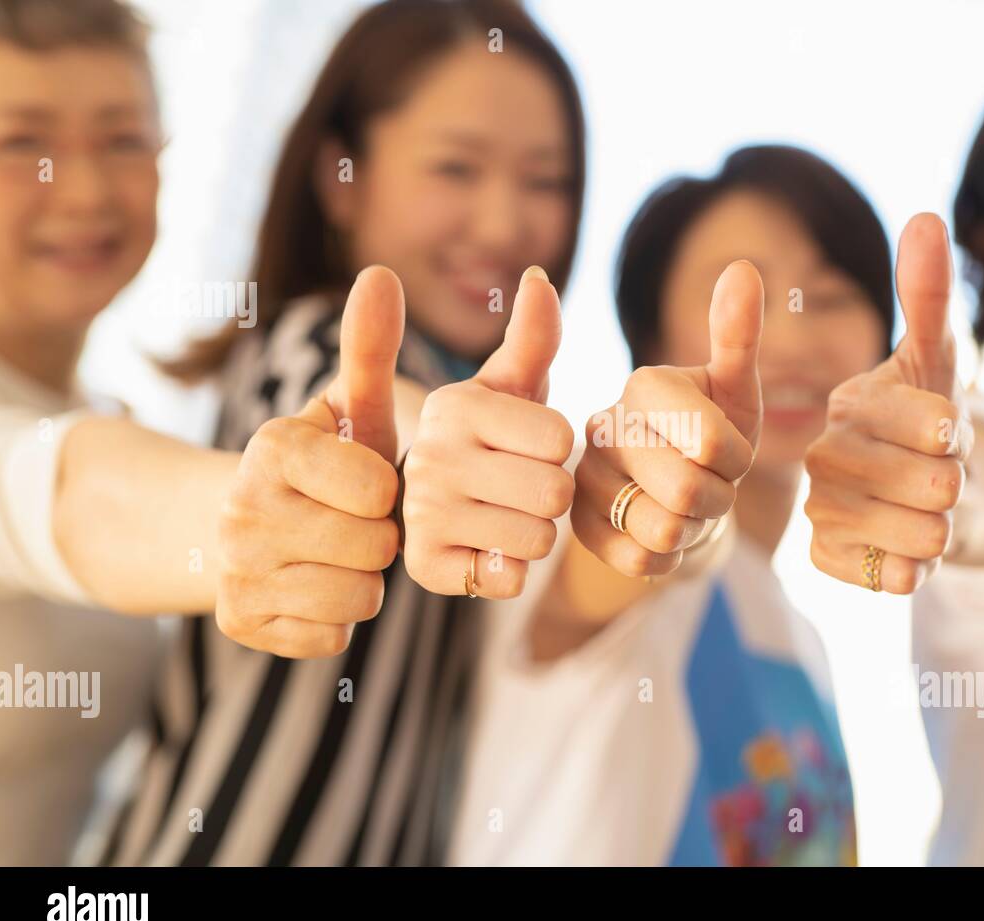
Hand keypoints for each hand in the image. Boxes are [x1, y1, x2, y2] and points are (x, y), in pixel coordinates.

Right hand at [215, 266, 403, 655]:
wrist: (235, 528)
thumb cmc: (319, 464)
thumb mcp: (345, 408)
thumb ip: (369, 349)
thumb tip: (382, 274)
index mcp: (273, 449)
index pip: (378, 490)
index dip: (385, 491)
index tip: (363, 482)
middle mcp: (241, 509)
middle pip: (374, 548)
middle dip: (377, 539)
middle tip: (352, 524)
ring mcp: (234, 571)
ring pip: (357, 597)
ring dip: (360, 580)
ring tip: (335, 552)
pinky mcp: (239, 623)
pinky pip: (332, 637)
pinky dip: (333, 618)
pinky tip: (312, 586)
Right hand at [401, 265, 574, 597]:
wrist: (430, 504)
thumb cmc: (487, 438)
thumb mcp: (508, 386)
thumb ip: (533, 336)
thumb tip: (540, 277)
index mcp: (455, 407)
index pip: (561, 441)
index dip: (558, 449)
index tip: (525, 447)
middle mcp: (430, 459)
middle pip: (554, 494)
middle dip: (551, 496)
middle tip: (517, 488)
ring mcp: (422, 518)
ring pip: (538, 539)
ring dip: (533, 536)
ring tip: (501, 517)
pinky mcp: (425, 570)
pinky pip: (510, 581)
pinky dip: (507, 572)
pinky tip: (482, 551)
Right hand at [570, 260, 762, 576]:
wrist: (681, 495)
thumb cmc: (714, 436)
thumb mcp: (735, 389)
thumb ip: (738, 334)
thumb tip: (744, 268)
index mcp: (641, 385)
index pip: (709, 441)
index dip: (736, 460)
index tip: (725, 451)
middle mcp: (598, 427)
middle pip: (686, 490)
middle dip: (716, 499)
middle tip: (709, 486)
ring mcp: (580, 480)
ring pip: (665, 532)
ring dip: (693, 530)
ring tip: (685, 508)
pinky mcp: (577, 531)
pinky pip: (640, 562)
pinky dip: (667, 559)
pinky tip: (663, 534)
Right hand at [804, 213, 971, 592]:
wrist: (905, 489)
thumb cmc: (922, 418)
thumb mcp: (934, 359)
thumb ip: (928, 293)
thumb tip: (925, 217)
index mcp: (850, 403)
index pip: (940, 426)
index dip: (961, 436)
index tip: (944, 431)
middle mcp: (822, 456)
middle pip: (940, 486)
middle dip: (959, 485)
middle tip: (935, 475)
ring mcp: (819, 510)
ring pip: (927, 536)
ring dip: (943, 527)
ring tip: (921, 510)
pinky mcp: (823, 558)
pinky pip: (897, 577)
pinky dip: (915, 568)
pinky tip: (902, 545)